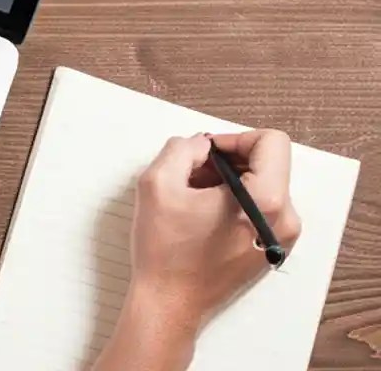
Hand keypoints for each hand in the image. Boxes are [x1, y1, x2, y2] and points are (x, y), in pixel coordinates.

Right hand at [128, 130, 300, 328]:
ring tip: (193, 199)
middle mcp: (285, 219)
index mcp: (265, 201)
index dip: (233, 138)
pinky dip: (233, 201)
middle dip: (228, 161)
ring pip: (263, 184)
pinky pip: (260, 206)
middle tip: (191, 176)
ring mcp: (282, 236)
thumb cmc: (165, 252)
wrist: (169, 304)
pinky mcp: (272, 247)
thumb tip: (203, 146)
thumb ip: (183, 148)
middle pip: (267, 163)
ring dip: (228, 181)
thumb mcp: (157, 183)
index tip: (206, 155)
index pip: (271, 141)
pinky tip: (203, 216)